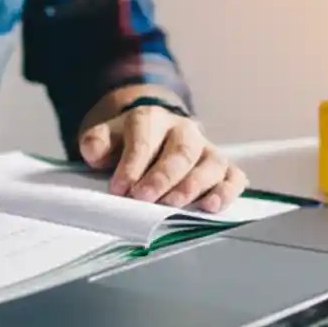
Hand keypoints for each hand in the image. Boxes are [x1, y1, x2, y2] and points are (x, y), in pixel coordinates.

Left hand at [78, 106, 247, 212]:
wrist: (152, 137)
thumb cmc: (127, 145)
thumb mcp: (106, 138)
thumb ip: (97, 142)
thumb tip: (94, 152)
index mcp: (152, 119)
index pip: (144, 139)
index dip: (132, 164)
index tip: (119, 188)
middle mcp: (184, 131)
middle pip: (180, 152)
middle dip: (162, 177)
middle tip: (144, 198)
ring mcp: (207, 149)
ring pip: (211, 163)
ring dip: (193, 186)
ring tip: (176, 206)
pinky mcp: (223, 168)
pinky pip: (234, 177)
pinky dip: (227, 191)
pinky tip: (212, 206)